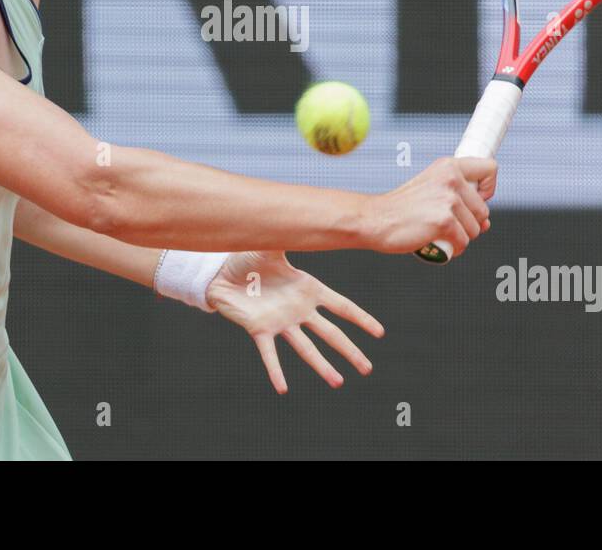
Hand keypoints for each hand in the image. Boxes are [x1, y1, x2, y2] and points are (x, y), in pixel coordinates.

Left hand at [205, 251, 383, 393]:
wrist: (221, 271)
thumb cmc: (249, 257)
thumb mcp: (275, 243)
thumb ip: (295, 235)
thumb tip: (314, 213)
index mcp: (308, 290)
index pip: (341, 307)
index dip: (361, 319)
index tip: (379, 333)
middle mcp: (299, 310)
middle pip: (331, 334)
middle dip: (350, 351)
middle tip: (368, 369)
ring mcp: (281, 322)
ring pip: (306, 348)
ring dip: (322, 366)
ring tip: (338, 382)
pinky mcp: (260, 330)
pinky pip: (269, 354)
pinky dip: (275, 371)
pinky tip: (283, 389)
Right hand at [363, 156, 495, 257]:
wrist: (374, 220)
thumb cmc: (401, 208)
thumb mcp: (430, 190)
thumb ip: (459, 199)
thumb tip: (487, 223)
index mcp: (448, 166)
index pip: (490, 168)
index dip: (487, 189)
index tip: (474, 200)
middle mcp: (451, 178)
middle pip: (484, 209)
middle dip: (469, 223)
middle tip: (444, 223)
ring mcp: (448, 200)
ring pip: (475, 229)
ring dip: (460, 237)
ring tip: (437, 233)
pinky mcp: (444, 221)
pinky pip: (464, 242)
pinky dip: (454, 249)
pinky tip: (439, 244)